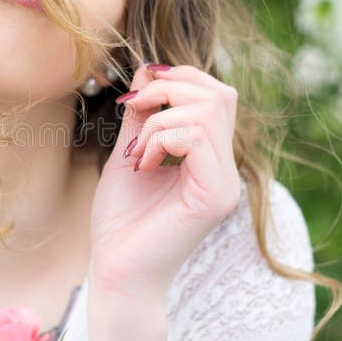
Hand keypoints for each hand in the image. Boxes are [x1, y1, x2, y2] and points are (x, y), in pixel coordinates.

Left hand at [89, 63, 240, 308]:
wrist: (115, 272)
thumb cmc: (120, 221)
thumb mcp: (130, 152)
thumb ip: (144, 115)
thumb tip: (150, 68)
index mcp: (210, 159)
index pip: (214, 94)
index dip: (177, 78)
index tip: (135, 98)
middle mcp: (226, 170)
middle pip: (219, 93)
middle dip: (169, 87)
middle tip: (133, 111)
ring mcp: (225, 184)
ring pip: (208, 110)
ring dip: (160, 118)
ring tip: (138, 152)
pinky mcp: (215, 197)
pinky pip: (198, 137)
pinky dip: (162, 138)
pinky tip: (144, 165)